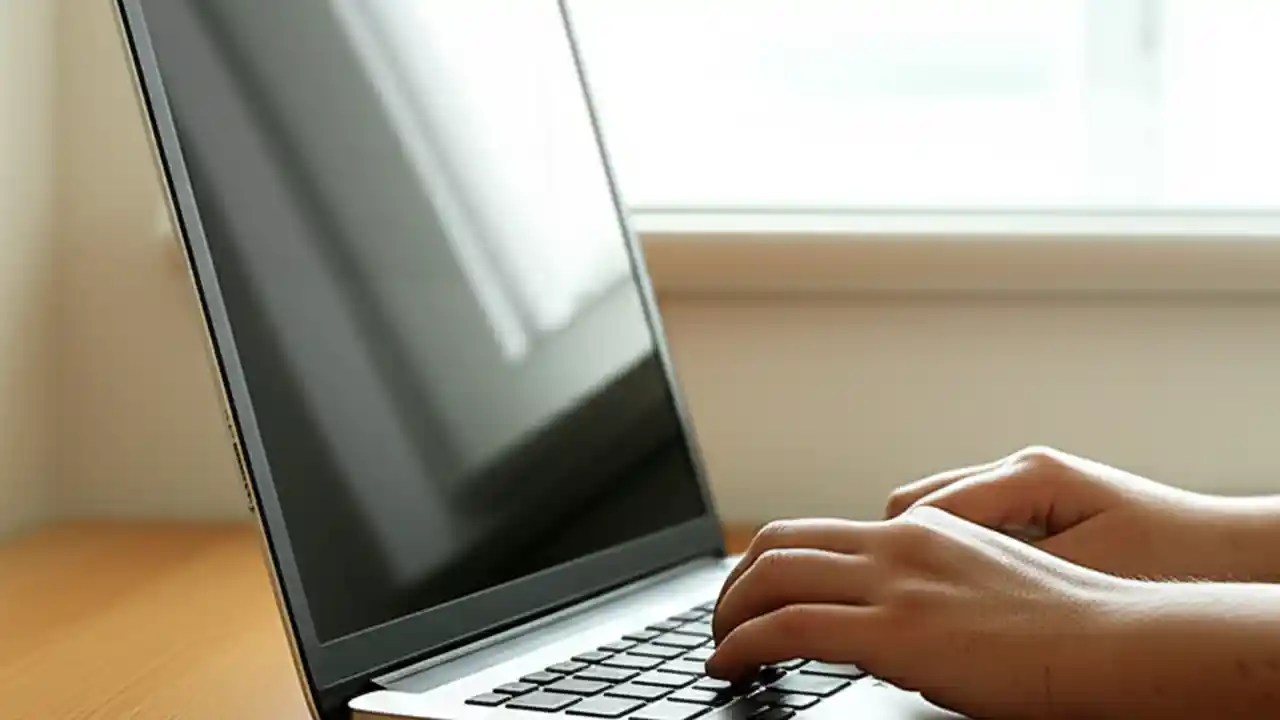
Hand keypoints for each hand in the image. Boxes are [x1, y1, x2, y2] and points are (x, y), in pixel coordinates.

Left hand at [708, 508, 1128, 718]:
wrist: (1109, 642)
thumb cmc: (1061, 625)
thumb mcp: (981, 580)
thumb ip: (928, 583)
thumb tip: (889, 612)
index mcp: (917, 530)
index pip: (812, 531)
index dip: (765, 564)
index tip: (748, 595)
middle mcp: (896, 543)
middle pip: (777, 544)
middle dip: (734, 584)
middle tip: (721, 621)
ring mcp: (893, 584)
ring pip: (772, 577)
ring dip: (728, 614)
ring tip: (718, 647)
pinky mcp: (894, 631)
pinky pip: (788, 628)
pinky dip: (743, 645)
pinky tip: (731, 666)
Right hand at [885, 446, 1279, 581]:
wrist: (1223, 550)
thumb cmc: (1163, 558)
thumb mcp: (1076, 571)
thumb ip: (998, 570)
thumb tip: (932, 585)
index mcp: (1028, 475)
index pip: (926, 506)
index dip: (889, 550)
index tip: (868, 589)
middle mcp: (1020, 467)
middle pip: (920, 500)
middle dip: (894, 545)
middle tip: (881, 595)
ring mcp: (1026, 481)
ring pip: (940, 509)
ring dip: (921, 547)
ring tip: (915, 595)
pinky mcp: (1036, 501)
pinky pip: (970, 520)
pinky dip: (953, 549)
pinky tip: (959, 587)